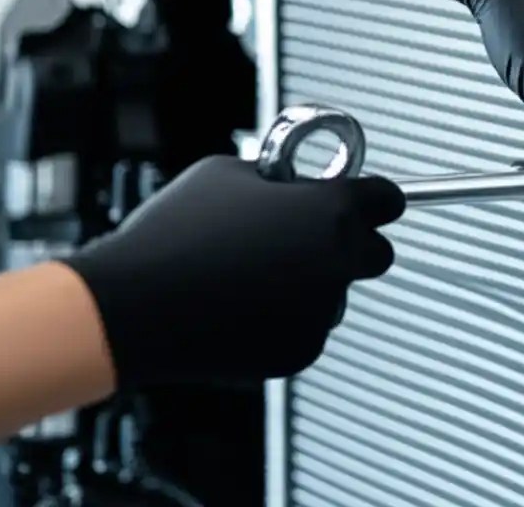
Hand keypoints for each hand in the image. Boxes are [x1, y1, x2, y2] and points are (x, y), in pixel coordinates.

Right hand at [64, 156, 404, 386]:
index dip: (375, 197)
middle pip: (378, 252)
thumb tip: (292, 184)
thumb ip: (278, 178)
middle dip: (353, 244)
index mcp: (330, 209)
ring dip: (311, 284)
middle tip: (309, 240)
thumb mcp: (226, 172)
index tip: (368, 202)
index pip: (389, 199)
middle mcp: (338, 260)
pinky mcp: (302, 351)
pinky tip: (239, 307)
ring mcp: (323, 310)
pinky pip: (306, 328)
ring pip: (336, 294)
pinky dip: (284, 320)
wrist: (134, 306)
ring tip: (249, 275)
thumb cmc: (174, 234)